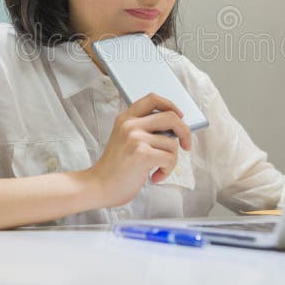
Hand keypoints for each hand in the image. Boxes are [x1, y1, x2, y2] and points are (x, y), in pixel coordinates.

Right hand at [87, 93, 191, 207]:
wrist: (98, 186)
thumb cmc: (115, 168)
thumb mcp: (124, 140)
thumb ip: (144, 130)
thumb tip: (175, 130)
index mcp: (126, 118)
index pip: (153, 99)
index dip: (170, 105)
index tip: (179, 116)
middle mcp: (130, 124)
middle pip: (171, 117)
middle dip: (185, 132)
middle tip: (186, 146)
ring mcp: (135, 138)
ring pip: (172, 143)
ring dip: (171, 161)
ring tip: (157, 170)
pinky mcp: (141, 153)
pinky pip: (170, 158)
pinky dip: (167, 170)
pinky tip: (155, 176)